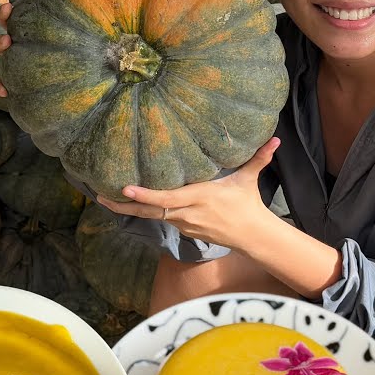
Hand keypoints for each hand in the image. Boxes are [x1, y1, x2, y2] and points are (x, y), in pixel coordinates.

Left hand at [95, 137, 281, 252]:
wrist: (251, 236)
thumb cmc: (248, 204)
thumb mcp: (250, 180)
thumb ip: (259, 158)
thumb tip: (275, 139)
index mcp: (199, 198)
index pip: (166, 198)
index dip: (145, 196)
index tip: (125, 189)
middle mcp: (187, 213)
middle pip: (149, 211)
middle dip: (123, 205)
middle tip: (99, 195)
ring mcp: (183, 223)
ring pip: (150, 216)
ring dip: (128, 209)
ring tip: (105, 198)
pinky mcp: (183, 229)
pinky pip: (159, 218)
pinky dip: (142, 211)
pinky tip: (127, 205)